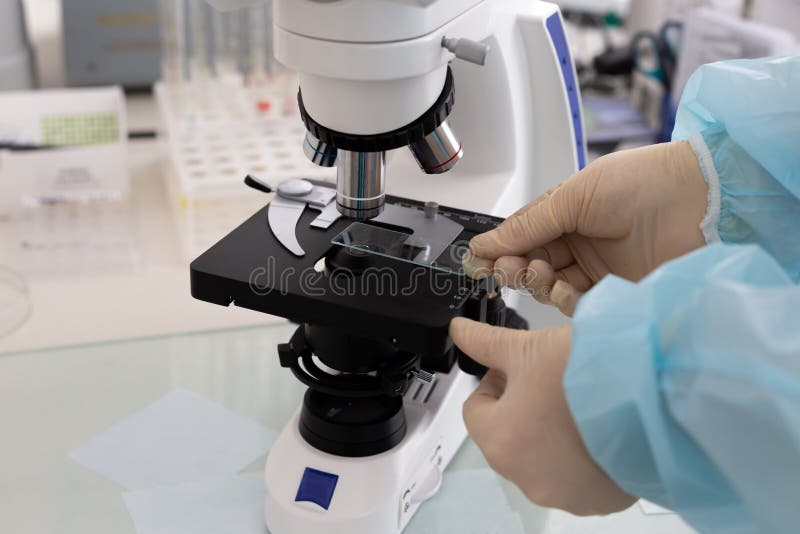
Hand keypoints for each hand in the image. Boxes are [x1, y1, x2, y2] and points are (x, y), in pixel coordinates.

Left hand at [450, 317, 635, 514]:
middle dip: (522, 408)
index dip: (496, 382)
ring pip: (540, 458)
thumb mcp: (528, 348)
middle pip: (507, 435)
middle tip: (552, 381)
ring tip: (580, 402)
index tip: (520, 369)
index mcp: (500, 440)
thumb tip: (461, 332)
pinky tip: (599, 426)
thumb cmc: (591, 374)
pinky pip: (575, 477)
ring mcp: (562, 493)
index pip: (475, 409)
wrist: (659, 397)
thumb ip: (486, 343)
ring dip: (551, 433)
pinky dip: (581, 456)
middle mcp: (525, 476)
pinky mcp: (596, 499)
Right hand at [463, 141, 707, 315]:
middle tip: (510, 268)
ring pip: (549, 285)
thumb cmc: (644, 184)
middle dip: (514, 267)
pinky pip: (576, 304)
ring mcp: (598, 267)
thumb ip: (528, 224)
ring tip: (542, 275)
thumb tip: (486, 242)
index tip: (478, 261)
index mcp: (568, 211)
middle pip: (531, 262)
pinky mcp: (615, 292)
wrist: (700, 204)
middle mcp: (581, 240)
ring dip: (537, 283)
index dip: (499, 249)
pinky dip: (564, 300)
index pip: (522, 235)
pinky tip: (567, 289)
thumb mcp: (573, 196)